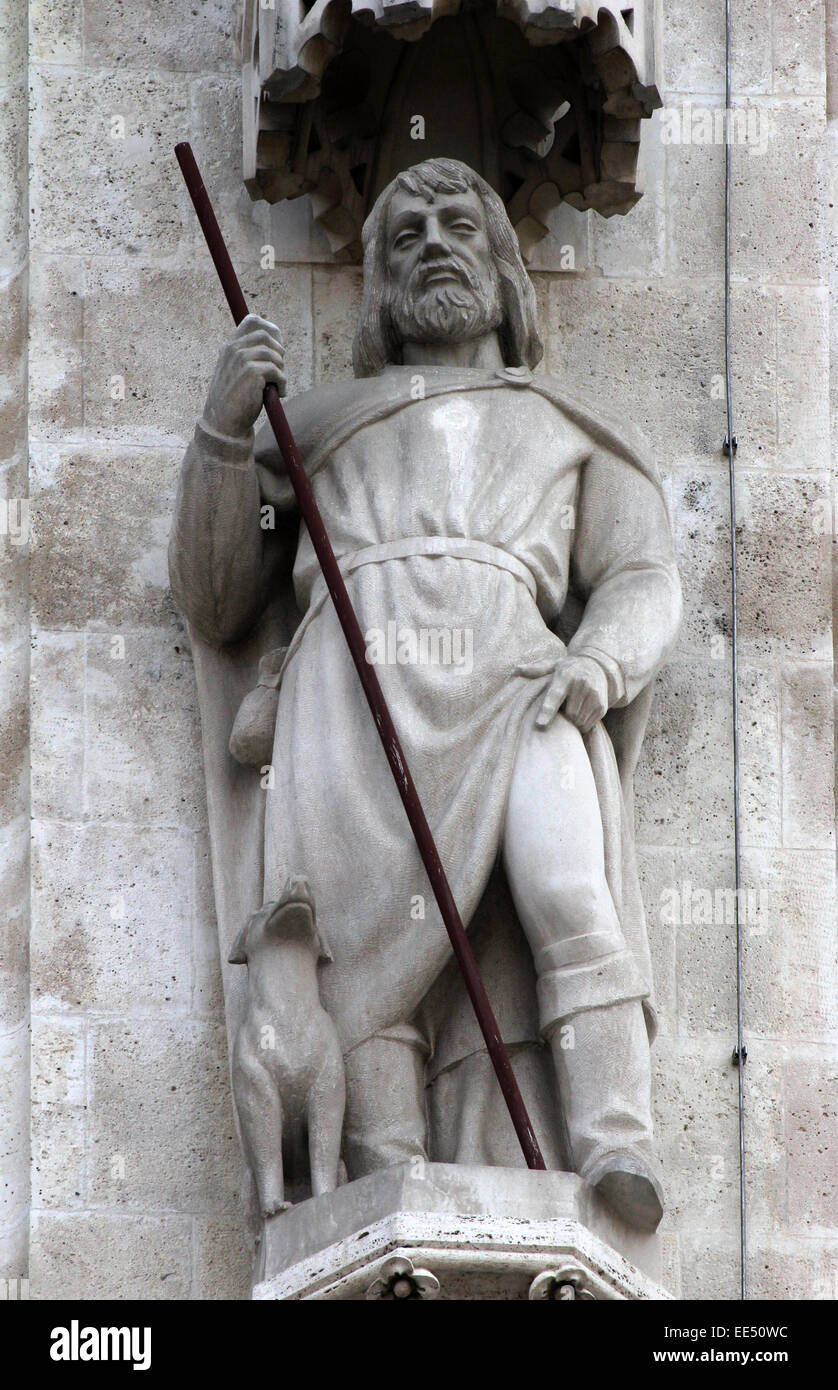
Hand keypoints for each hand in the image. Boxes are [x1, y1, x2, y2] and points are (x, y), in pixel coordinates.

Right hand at [202, 314, 286, 438]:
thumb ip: (248, 357)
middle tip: (279, 370)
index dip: (271, 330)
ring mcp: (241, 359)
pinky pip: (277, 371)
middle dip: (279, 351)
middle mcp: (233, 349)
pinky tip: (279, 393)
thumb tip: (276, 347)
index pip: (252, 321)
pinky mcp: (251, 373)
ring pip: (274, 354)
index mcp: (229, 346)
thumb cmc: (233, 399)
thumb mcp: (236, 372)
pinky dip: (283, 383)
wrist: (223, 422)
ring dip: (281, 370)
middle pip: (266, 335)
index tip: (278, 347)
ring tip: (278, 384)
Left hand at [535, 655, 608, 732]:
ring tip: (573, 706)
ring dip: (572, 719)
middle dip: (563, 714)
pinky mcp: (602, 706)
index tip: (539, 725)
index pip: (554, 696)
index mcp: (565, 676)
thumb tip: (516, 670)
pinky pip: (588, 725)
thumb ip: (536, 669)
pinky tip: (581, 710)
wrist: (598, 666)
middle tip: (564, 704)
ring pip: (578, 721)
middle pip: (567, 714)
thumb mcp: (553, 665)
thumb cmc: (568, 669)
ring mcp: (594, 695)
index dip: (547, 711)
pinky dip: (582, 722)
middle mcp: (582, 684)